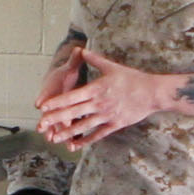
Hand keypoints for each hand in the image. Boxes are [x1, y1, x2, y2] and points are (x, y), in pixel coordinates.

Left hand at [35, 50, 171, 146]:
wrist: (153, 92)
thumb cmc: (133, 78)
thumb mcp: (112, 67)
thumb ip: (94, 59)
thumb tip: (82, 49)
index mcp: (96, 88)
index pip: (72, 96)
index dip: (57, 102)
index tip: (43, 107)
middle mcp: (100, 103)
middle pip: (73, 112)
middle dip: (56, 119)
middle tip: (41, 125)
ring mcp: (107, 115)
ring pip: (84, 126)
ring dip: (68, 133)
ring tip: (54, 138)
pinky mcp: (115, 124)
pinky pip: (98, 134)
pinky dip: (86, 140)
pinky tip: (75, 145)